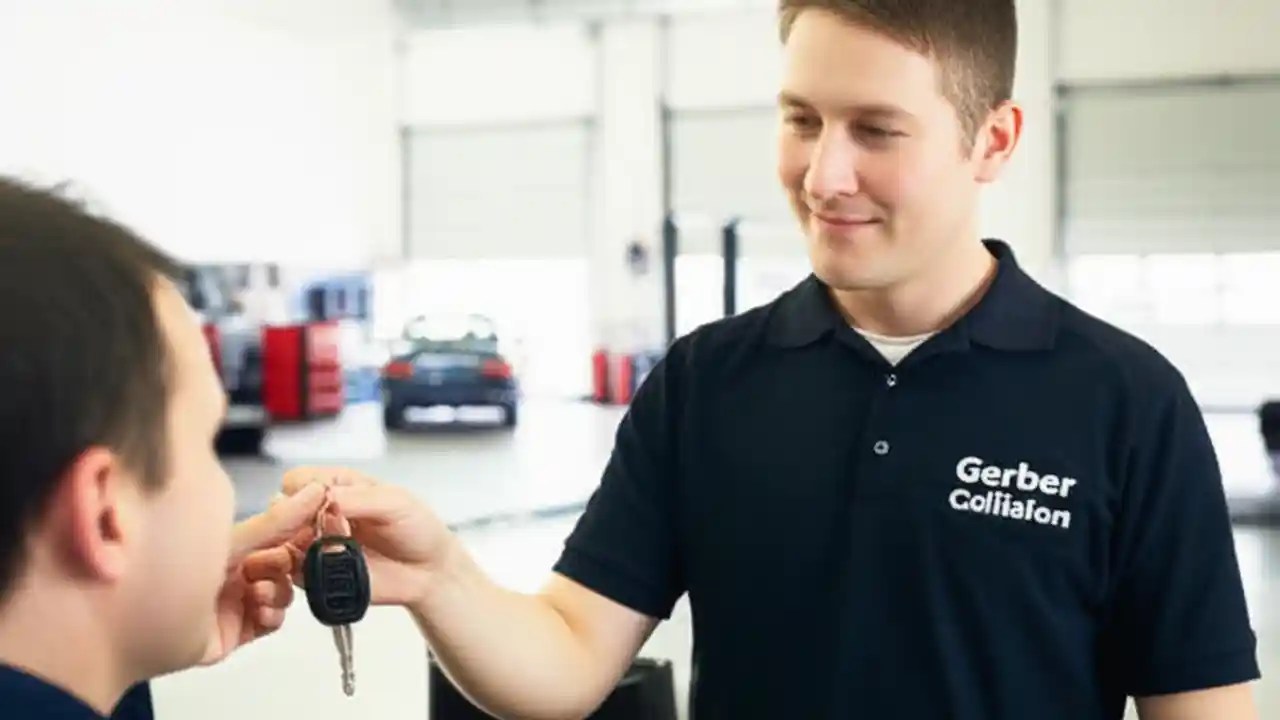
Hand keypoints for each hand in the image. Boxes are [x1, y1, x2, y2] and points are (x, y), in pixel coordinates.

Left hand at [199, 482, 328, 665]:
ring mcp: (236, 600)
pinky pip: (271, 621)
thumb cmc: (182, 572)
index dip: (298, 536)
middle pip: (285, 566)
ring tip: (257, 593)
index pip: (280, 535)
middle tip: (275, 567)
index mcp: (233, 543)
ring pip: (281, 593)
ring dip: (277, 592)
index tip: (314, 535)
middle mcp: (235, 570)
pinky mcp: (237, 630)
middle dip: (286, 567)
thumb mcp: (238, 540)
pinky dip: (272, 615)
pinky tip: (259, 610)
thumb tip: (313, 490)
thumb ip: (280, 520)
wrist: (153, 625)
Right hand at [280, 468, 455, 606]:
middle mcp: (320, 514)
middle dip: (295, 522)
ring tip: (330, 552)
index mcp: (338, 487)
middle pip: (280, 511)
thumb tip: (327, 498)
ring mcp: (316, 545)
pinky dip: (299, 572)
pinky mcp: (317, 574)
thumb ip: (360, 498)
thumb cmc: (418, 528)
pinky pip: (292, 573)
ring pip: (280, 543)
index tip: (321, 503)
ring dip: (296, 548)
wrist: (429, 571)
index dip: (302, 491)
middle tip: (324, 531)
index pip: (297, 480)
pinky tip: (323, 570)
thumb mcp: (396, 503)